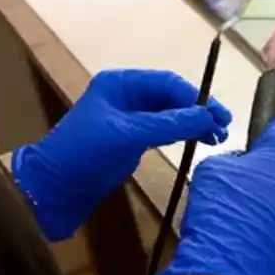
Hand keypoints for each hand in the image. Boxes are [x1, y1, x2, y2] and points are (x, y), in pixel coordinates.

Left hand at [12, 69, 231, 240]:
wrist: (51, 191)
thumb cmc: (85, 154)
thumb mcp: (129, 135)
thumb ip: (170, 124)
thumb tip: (208, 117)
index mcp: (121, 84)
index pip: (169, 84)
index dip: (197, 98)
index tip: (220, 117)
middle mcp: (125, 96)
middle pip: (171, 97)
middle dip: (198, 111)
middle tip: (223, 128)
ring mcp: (127, 119)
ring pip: (169, 115)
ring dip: (192, 124)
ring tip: (216, 138)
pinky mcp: (128, 141)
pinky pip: (162, 131)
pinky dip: (180, 135)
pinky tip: (197, 141)